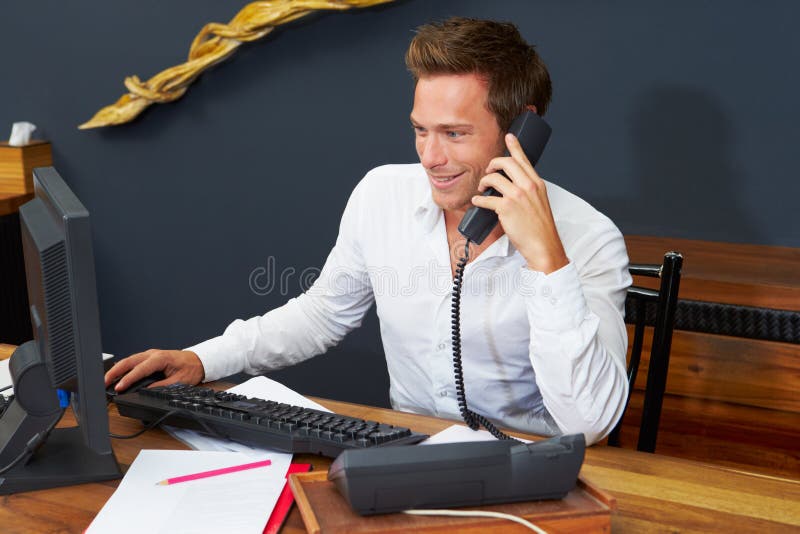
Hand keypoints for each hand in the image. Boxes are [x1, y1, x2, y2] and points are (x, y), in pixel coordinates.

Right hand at [104, 349, 204, 391]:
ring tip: (107, 381)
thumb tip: (146, 391)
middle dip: (114, 372)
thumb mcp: (179, 381)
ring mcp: (150, 354)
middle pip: (129, 361)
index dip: (128, 380)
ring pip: (129, 360)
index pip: (140, 370)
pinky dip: (124, 368)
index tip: (118, 388)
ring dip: (117, 370)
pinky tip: (117, 375)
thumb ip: (162, 386)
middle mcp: (153, 354)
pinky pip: (133, 362)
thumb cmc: (191, 369)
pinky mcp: (149, 357)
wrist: (198, 361)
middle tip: (104, 383)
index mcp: (160, 358)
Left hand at [471, 133, 568, 273]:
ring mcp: (517, 196)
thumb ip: (529, 191)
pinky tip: (478, 201)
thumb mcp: (540, 203)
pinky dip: (479, 199)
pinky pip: (486, 198)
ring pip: (494, 177)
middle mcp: (528, 186)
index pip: (524, 160)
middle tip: (488, 171)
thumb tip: (512, 187)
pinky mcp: (506, 207)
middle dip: (493, 164)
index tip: (509, 136)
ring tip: (482, 189)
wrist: (543, 245)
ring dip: (483, 181)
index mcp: (537, 184)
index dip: (515, 146)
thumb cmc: (540, 228)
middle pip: (506, 163)